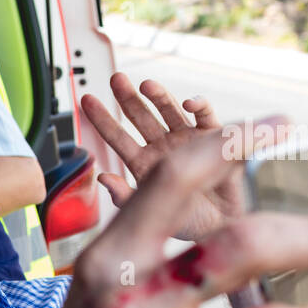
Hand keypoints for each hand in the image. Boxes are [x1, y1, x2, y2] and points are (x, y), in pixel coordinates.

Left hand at [81, 73, 248, 241]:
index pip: (118, 137)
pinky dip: (198, 107)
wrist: (220, 227)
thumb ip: (124, 195)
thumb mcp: (149, 209)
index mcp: (144, 162)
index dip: (103, 119)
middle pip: (141, 116)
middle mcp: (163, 146)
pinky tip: (189, 103)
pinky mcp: (213, 138)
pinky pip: (205, 117)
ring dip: (159, 96)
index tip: (87, 100)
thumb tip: (103, 178)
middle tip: (116, 80)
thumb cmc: (185, 221)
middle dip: (128, 98)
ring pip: (169, 110)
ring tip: (147, 86)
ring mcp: (186, 138)